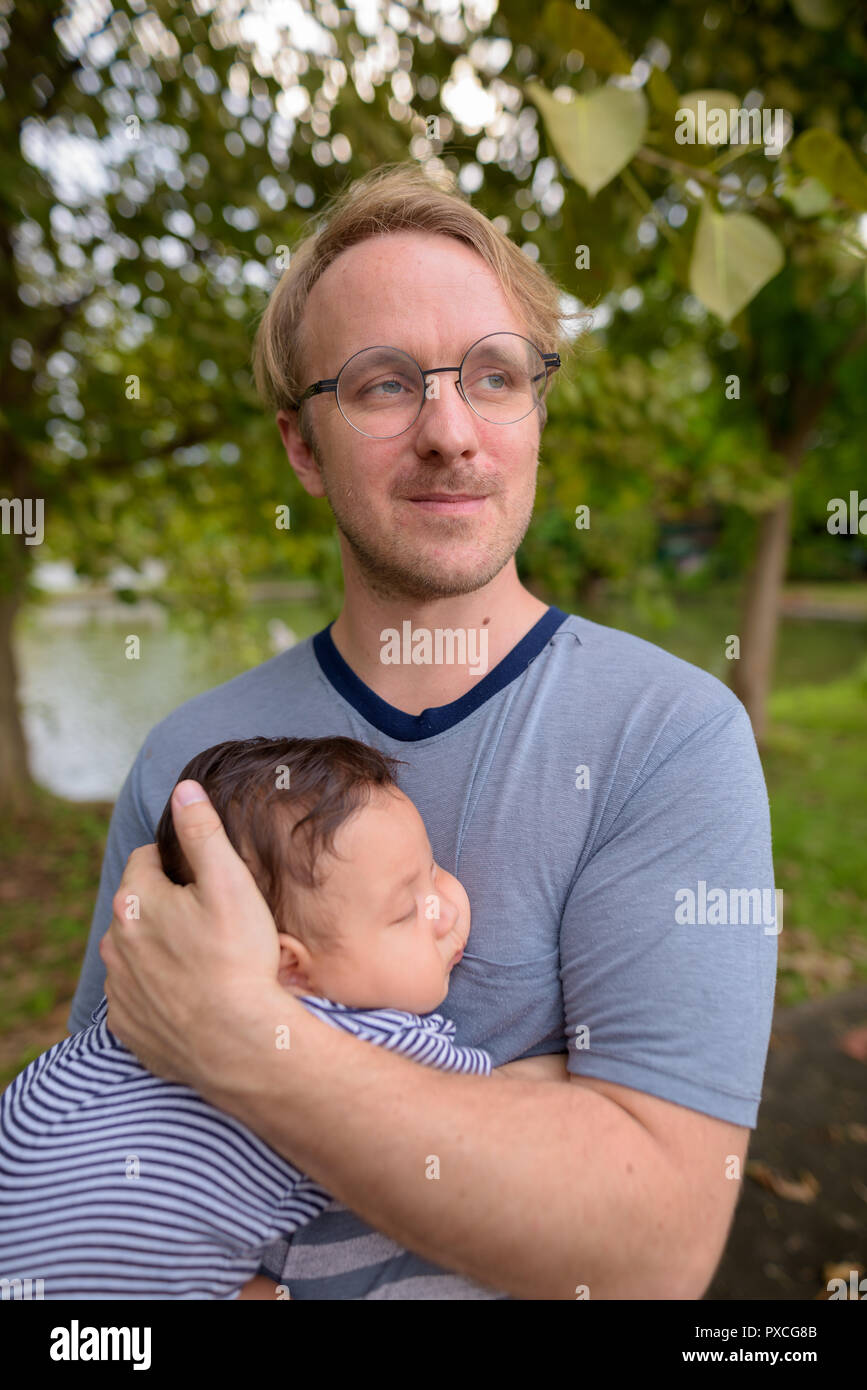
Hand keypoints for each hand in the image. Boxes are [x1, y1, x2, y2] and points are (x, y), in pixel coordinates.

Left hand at [100, 780, 285, 1088]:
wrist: (240, 1043)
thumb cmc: (239, 958)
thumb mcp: (230, 882)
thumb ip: (203, 831)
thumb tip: (184, 789)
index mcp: (134, 902)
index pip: (147, 861)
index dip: (180, 865)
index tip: (209, 882)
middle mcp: (114, 944)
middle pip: (140, 908)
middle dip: (168, 907)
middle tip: (214, 922)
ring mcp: (119, 989)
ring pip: (137, 952)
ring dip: (161, 949)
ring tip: (206, 961)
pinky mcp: (128, 1027)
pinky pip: (140, 997)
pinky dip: (160, 992)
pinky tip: (193, 996)